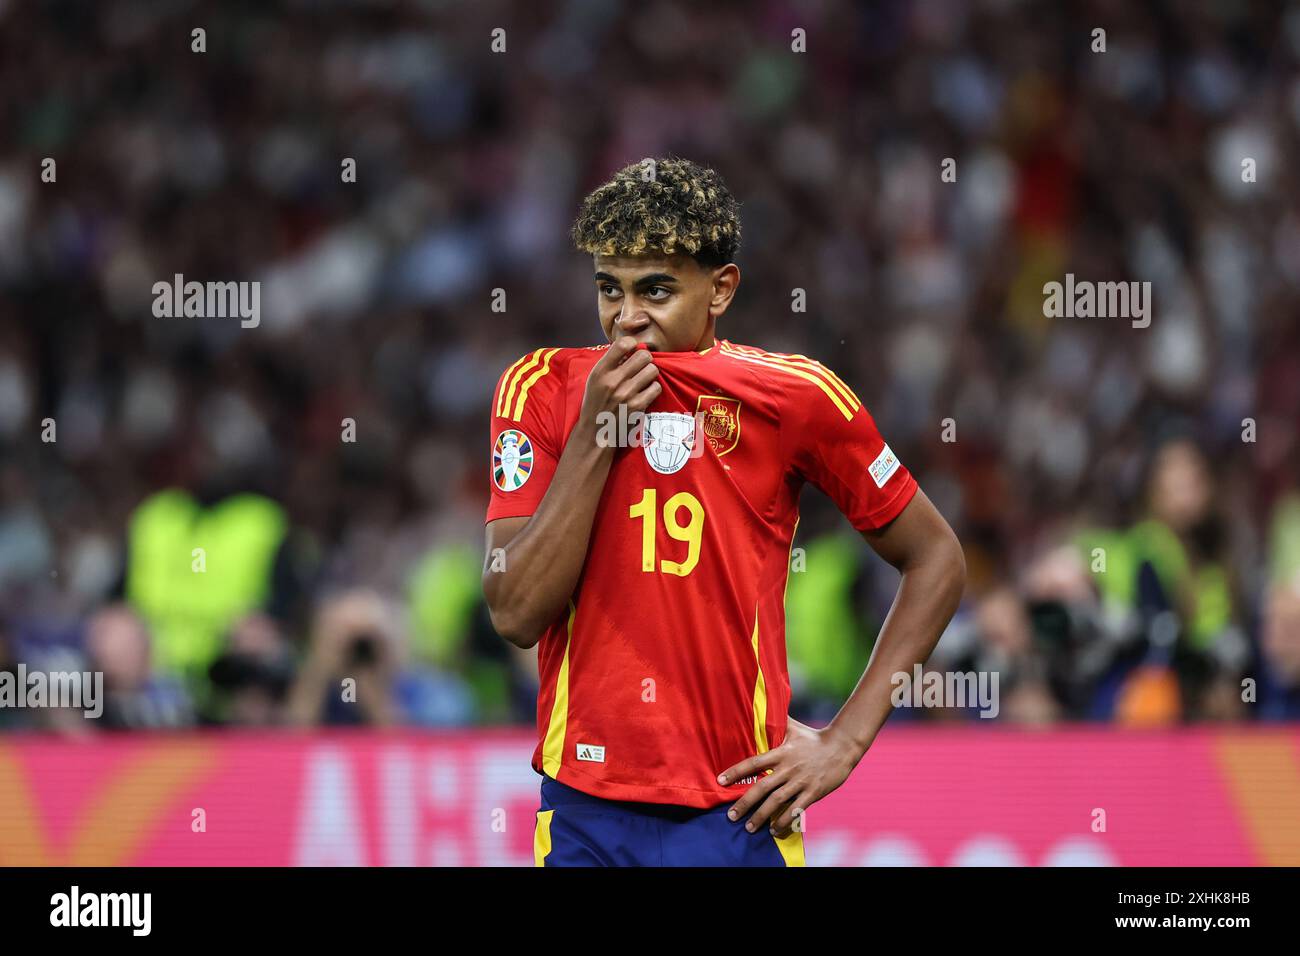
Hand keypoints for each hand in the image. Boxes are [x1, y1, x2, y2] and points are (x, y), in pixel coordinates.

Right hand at [578, 335, 659, 435]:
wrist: (596, 433)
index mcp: (601, 371)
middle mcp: (613, 381)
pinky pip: (656, 387)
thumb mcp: (595, 380)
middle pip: (644, 355)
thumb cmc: (596, 403)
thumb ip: (610, 364)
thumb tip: (631, 347)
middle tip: (641, 366)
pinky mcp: (638, 406)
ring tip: (643, 380)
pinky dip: (653, 389)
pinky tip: (645, 393)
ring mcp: (626, 394)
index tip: (633, 350)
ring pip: (653, 370)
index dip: (632, 344)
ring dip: (650, 374)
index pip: (622, 344)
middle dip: (645, 359)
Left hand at [717, 717, 862, 837]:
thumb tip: (760, 707)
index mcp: (781, 752)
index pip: (754, 762)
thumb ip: (776, 722)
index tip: (720, 781)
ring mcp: (801, 781)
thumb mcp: (793, 728)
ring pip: (777, 802)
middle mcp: (788, 768)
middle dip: (745, 803)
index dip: (736, 771)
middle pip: (762, 787)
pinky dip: (784, 821)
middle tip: (731, 816)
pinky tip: (774, 830)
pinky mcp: (813, 792)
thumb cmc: (813, 737)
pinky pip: (796, 810)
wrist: (842, 747)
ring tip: (749, 828)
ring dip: (761, 816)